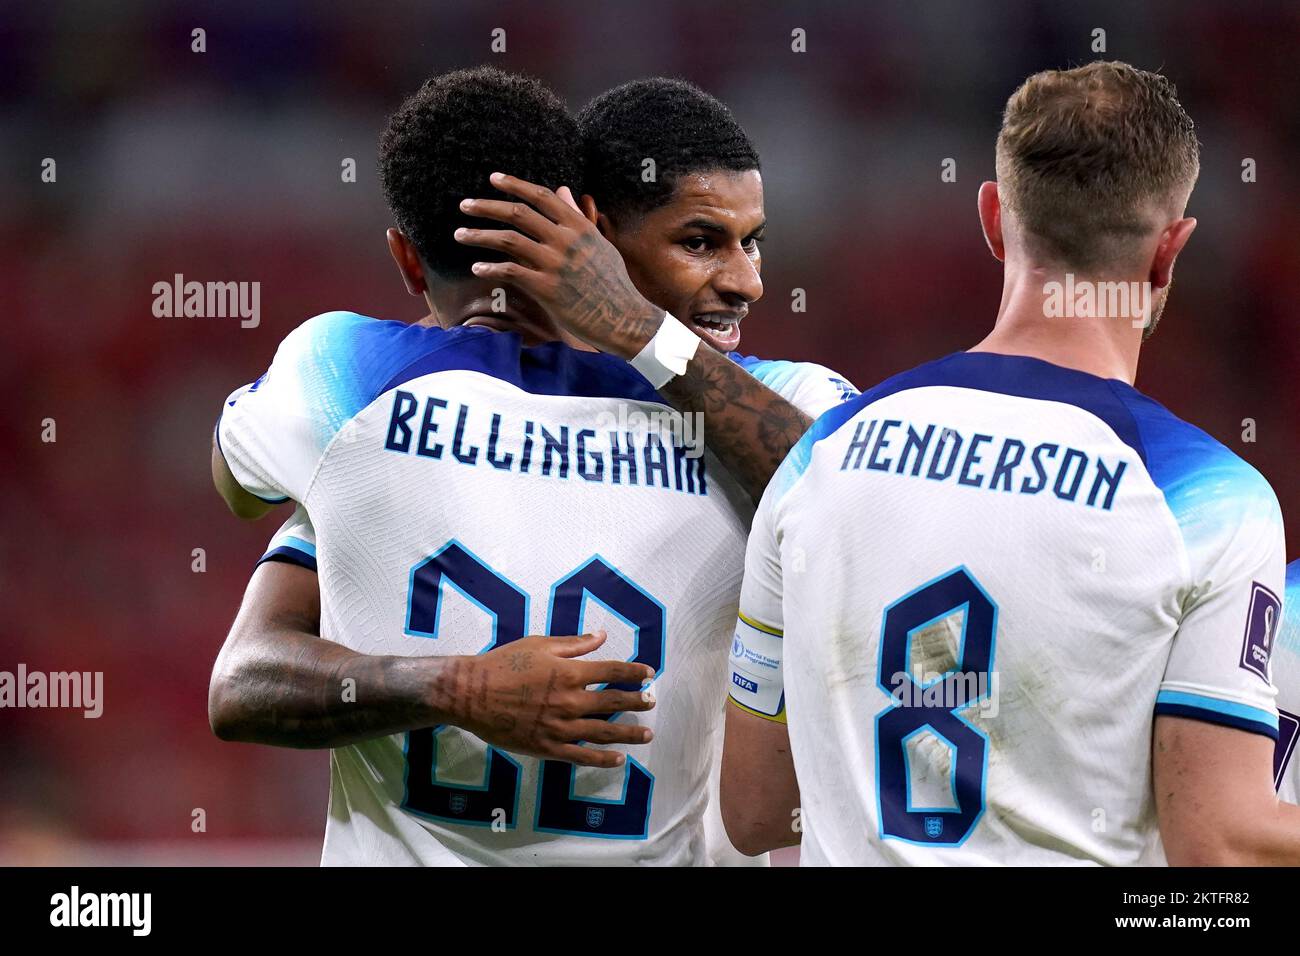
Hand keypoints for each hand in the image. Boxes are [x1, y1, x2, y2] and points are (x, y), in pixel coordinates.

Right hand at [445, 631, 655, 767]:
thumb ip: (574, 644)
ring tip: (647, 735)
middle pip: (614, 703)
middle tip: (652, 703)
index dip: (634, 673)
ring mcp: (561, 727)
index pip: (613, 672)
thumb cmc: (504, 664)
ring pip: (604, 732)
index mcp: (570, 672)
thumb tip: (601, 636)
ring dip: (629, 733)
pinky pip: (582, 756)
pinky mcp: (548, 747)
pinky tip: (619, 759)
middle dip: (637, 702)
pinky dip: (603, 759)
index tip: (649, 674)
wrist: (471, 694)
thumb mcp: (540, 645)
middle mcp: (571, 701)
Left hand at [454, 172, 663, 358]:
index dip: (514, 185)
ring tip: (460, 234)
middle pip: (518, 213)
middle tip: (465, 205)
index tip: (493, 179)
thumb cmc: (612, 282)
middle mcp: (566, 240)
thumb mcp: (598, 243)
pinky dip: (489, 268)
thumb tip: (562, 189)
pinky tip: (476, 269)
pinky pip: (510, 271)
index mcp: (579, 226)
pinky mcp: (546, 288)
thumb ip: (577, 216)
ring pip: (508, 239)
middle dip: (486, 206)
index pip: (541, 196)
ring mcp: (555, 263)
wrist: (623, 317)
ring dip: (479, 235)